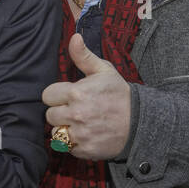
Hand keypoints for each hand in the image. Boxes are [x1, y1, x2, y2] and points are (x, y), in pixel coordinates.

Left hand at [42, 33, 130, 160]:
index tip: (69, 96)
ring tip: (82, 123)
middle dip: (61, 112)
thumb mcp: (104, 71)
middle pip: (49, 115)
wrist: (141, 122)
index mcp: (77, 92)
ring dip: (65, 129)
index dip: (58, 95)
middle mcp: (76, 114)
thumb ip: (84, 56)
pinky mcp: (85, 150)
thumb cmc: (119, 94)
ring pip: (56, 133)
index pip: (47, 96)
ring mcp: (80, 134)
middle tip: (77, 110)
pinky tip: (88, 134)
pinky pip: (67, 148)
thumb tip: (74, 37)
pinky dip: (75, 143)